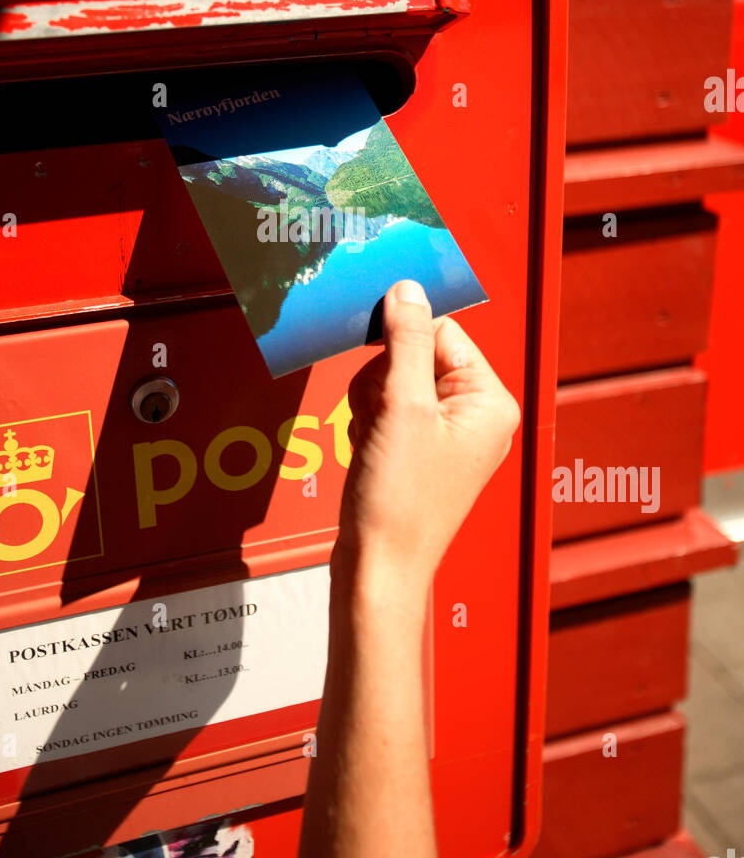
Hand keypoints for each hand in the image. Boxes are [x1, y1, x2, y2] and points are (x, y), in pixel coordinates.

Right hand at [333, 279, 520, 596]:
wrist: (377, 569)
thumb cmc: (399, 500)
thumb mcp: (401, 406)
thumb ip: (406, 339)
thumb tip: (408, 288)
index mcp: (490, 400)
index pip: (442, 331)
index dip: (401, 342)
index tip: (379, 364)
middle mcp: (475, 415)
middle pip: (414, 354)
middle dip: (382, 380)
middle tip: (380, 418)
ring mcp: (447, 436)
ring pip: (392, 381)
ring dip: (369, 404)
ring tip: (373, 441)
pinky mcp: (419, 452)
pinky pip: (385, 411)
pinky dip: (367, 425)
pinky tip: (368, 453)